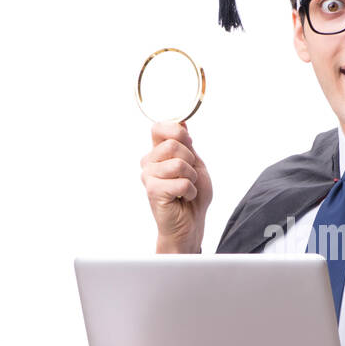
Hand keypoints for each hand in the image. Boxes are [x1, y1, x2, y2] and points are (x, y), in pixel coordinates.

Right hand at [139, 122, 212, 253]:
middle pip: (173, 144)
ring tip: (186, 188)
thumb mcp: (195, 164)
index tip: (188, 145)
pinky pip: (181, 182)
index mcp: (158, 152)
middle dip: (190, 160)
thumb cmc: (193, 195)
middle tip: (189, 176)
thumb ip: (187, 145)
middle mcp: (149, 162)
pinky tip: (183, 198)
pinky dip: (190, 191)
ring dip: (192, 178)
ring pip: (179, 164)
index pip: (159, 127)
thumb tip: (182, 122)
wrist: (191, 223)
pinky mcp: (152, 191)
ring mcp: (148, 176)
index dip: (177, 132)